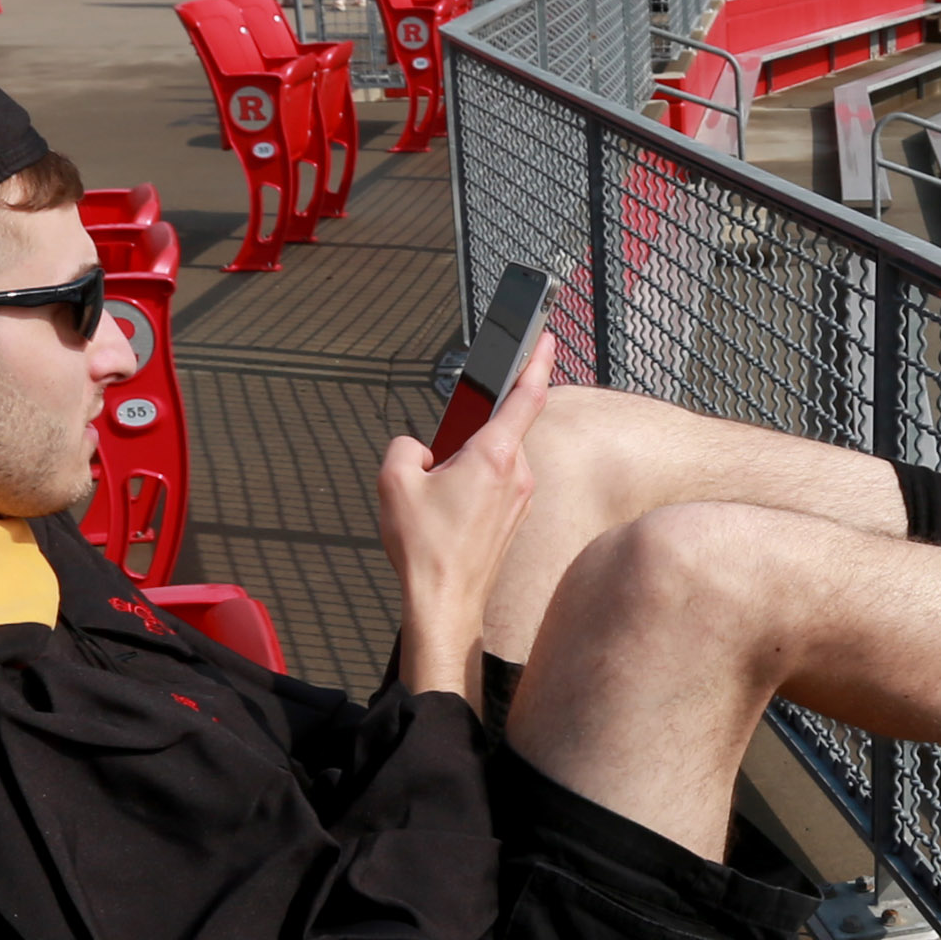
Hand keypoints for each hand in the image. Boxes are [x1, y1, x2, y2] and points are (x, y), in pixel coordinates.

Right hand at [379, 330, 554, 703]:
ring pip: (491, 460)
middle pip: (495, 431)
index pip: (525, 395)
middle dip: (463, 437)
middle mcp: (518, 474)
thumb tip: (417, 449)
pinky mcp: (514, 518)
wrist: (446, 604)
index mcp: (494, 456)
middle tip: (436, 465)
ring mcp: (520, 498)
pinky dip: (469, 487)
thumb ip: (404, 446)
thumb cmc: (427, 550)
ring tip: (436, 501)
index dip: (536, 360)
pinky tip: (446, 515)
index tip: (546, 335)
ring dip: (463, 466)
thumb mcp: (394, 482)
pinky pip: (492, 485)